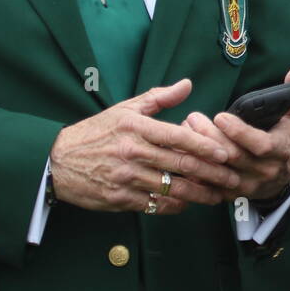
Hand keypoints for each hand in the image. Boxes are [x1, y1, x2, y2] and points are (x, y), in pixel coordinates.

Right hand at [50, 79, 240, 213]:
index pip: (178, 137)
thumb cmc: (95, 133)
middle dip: (211, 174)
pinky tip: (188, 204)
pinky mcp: (119, 199)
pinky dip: (174, 206)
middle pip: (180, 165)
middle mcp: (132, 153)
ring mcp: (126, 178)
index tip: (225, 153)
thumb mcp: (124, 109)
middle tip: (232, 178)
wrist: (56, 162)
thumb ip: (158, 98)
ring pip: (171, 188)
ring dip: (199, 194)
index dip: (205, 146)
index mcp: (136, 128)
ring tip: (218, 195)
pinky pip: (154, 204)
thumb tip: (187, 84)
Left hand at [189, 65, 289, 202]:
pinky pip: (208, 186)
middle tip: (193, 117)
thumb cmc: (282, 139)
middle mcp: (264, 171)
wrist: (282, 176)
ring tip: (184, 130)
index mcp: (280, 150)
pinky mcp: (231, 195)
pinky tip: (180, 154)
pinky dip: (193, 172)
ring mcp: (246, 186)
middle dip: (211, 137)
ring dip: (198, 153)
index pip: (261, 145)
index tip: (220, 116)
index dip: (240, 132)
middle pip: (234, 157)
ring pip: (218, 172)